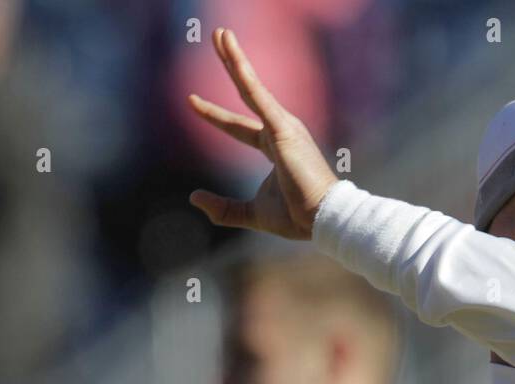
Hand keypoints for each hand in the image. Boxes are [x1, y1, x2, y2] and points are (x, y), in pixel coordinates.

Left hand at [187, 28, 338, 239]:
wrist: (322, 218)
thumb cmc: (297, 217)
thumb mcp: (251, 213)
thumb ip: (223, 208)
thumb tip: (193, 197)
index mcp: (275, 147)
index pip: (238, 126)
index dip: (215, 114)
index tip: (192, 101)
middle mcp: (280, 131)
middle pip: (246, 93)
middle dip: (230, 65)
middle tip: (216, 38)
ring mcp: (283, 126)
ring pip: (251, 86)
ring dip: (235, 58)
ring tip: (220, 34)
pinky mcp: (284, 128)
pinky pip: (258, 96)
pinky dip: (244, 73)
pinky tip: (231, 53)